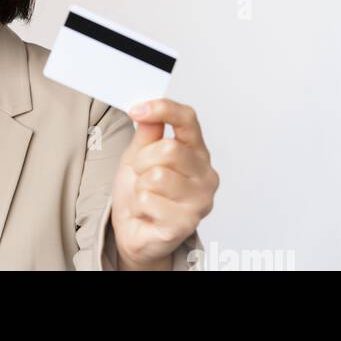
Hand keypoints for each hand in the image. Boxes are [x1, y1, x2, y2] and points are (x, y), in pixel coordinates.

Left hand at [110, 99, 217, 269]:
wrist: (135, 231)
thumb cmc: (141, 192)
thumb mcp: (138, 155)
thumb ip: (146, 133)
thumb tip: (148, 110)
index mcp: (196, 151)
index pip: (188, 119)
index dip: (163, 109)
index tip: (137, 109)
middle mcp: (205, 175)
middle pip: (169, 149)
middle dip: (142, 161)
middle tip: (140, 174)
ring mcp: (199, 200)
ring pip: (157, 176)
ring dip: (140, 186)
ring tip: (145, 195)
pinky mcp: (186, 223)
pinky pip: (149, 201)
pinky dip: (139, 206)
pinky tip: (148, 212)